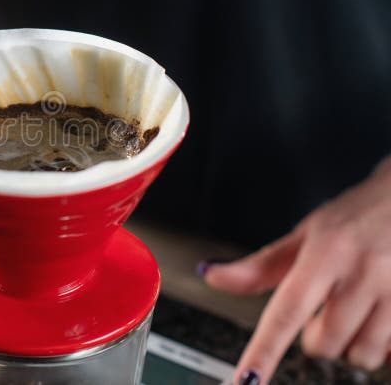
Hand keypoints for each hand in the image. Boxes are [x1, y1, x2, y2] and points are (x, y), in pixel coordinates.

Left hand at [201, 156, 390, 383]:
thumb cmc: (356, 217)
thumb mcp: (305, 234)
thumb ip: (260, 265)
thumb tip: (212, 275)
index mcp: (326, 254)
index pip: (286, 311)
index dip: (264, 351)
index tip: (247, 380)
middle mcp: (363, 273)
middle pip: (324, 343)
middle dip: (317, 335)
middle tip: (325, 307)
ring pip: (360, 355)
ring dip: (351, 343)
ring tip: (355, 310)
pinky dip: (382, 344)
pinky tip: (380, 316)